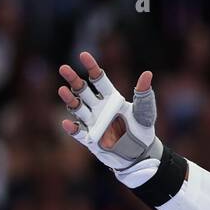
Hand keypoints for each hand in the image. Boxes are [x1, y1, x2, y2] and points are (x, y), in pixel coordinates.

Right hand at [58, 51, 161, 186]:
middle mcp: (98, 108)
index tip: (83, 55)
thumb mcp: (145, 112)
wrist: (141, 154)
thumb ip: (144, 95)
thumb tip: (147, 74)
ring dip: (70, 100)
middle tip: (64, 68)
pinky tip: (67, 124)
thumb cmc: (142, 130)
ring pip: (77, 108)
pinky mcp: (90, 138)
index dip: (91, 67)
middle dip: (73, 80)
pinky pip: (79, 133)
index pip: (99, 80)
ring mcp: (93, 122)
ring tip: (62, 91)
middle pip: (82, 90)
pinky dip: (72, 129)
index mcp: (111, 99)